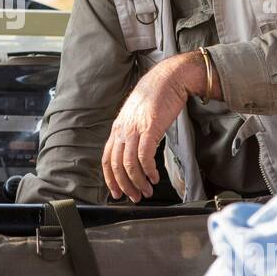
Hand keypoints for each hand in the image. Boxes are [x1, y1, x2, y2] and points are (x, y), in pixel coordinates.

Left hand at [101, 53, 201, 202]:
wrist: (170, 78)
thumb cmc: (157, 96)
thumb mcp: (138, 116)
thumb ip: (133, 132)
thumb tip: (135, 152)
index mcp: (118, 127)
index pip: (107, 159)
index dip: (110, 179)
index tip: (117, 192)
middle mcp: (122, 130)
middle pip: (116, 165)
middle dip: (124, 185)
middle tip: (133, 197)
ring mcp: (135, 129)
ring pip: (129, 164)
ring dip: (138, 182)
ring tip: (146, 190)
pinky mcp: (150, 129)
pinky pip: (145, 157)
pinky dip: (148, 171)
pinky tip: (155, 177)